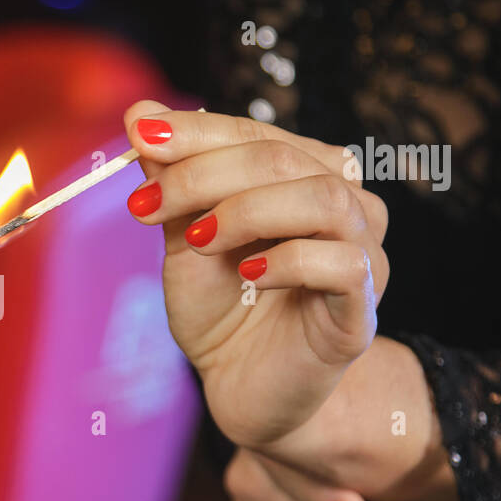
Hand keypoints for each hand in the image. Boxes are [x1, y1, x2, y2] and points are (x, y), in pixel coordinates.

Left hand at [123, 103, 388, 447]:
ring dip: (248, 211)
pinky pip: (343, 265)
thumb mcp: (184, 239)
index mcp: (305, 176)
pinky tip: (247, 276)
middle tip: (145, 205)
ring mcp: (362, 256)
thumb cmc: (221, 308)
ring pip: (324, 200)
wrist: (240, 387)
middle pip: (283, 159)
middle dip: (203, 175)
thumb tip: (139, 113)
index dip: (195, 132)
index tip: (138, 140)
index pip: (255, 133)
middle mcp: (345, 206)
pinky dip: (288, 261)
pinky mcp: (361, 311)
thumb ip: (171, 181)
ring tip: (197, 241)